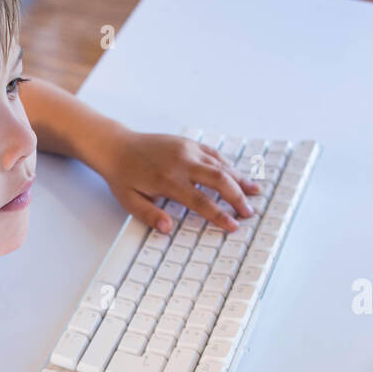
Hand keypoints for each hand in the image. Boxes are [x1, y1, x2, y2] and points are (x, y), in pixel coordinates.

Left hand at [97, 125, 259, 233]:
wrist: (117, 146)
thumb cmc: (123, 176)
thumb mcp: (130, 202)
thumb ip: (150, 215)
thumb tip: (168, 228)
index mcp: (168, 180)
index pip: (202, 201)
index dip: (220, 215)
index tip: (233, 226)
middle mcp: (182, 163)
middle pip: (220, 180)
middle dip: (238, 198)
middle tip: (248, 212)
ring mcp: (188, 150)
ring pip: (221, 165)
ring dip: (240, 179)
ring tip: (254, 192)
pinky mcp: (189, 143)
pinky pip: (214, 155)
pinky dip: (229, 166)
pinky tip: (238, 175)